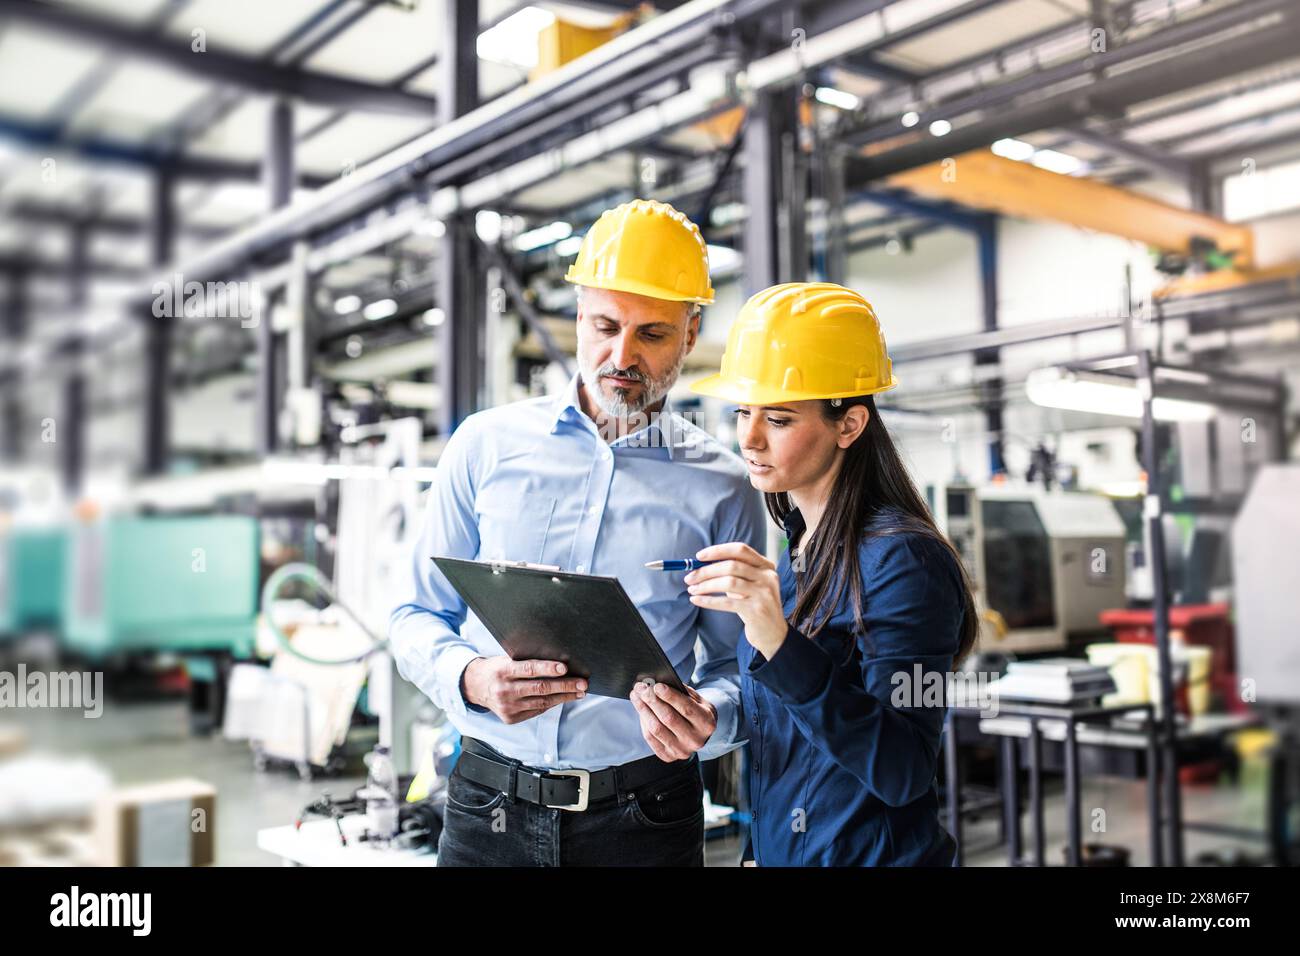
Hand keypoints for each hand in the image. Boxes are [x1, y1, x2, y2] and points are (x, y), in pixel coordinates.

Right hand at [461, 656, 586, 724]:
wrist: (475, 686)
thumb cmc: (496, 669)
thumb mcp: (506, 660)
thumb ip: (526, 662)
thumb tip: (557, 664)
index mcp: (503, 671)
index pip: (528, 669)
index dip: (548, 668)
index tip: (565, 668)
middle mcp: (504, 690)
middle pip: (540, 688)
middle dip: (565, 686)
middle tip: (582, 683)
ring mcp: (508, 707)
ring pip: (542, 702)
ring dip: (564, 697)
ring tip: (579, 691)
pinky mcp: (511, 718)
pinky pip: (536, 710)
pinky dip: (551, 704)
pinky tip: (563, 698)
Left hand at [630, 682, 716, 761]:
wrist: (698, 733)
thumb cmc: (695, 710)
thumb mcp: (696, 699)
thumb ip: (681, 692)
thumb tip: (658, 685)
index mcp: (707, 723)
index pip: (687, 709)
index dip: (670, 697)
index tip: (657, 686)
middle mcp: (695, 740)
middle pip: (668, 718)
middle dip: (652, 701)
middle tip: (641, 688)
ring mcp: (682, 750)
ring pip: (656, 728)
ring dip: (643, 709)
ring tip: (636, 696)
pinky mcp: (668, 756)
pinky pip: (650, 737)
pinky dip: (643, 721)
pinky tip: (640, 709)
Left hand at [685, 542, 787, 658]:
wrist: (773, 633)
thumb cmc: (754, 604)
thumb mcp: (749, 584)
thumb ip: (734, 572)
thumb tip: (701, 565)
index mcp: (766, 565)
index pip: (740, 550)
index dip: (718, 551)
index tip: (698, 557)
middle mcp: (767, 576)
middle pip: (731, 565)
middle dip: (706, 571)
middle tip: (689, 578)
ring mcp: (763, 593)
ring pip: (729, 583)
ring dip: (705, 586)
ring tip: (692, 590)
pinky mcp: (756, 610)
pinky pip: (727, 602)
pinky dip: (708, 601)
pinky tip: (696, 600)